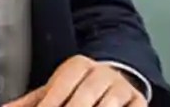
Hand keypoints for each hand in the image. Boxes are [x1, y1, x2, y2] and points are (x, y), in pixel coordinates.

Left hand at [4, 55, 145, 106]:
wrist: (115, 81)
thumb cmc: (78, 90)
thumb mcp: (55, 91)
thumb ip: (30, 103)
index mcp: (78, 66)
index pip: (60, 87)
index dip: (50, 104)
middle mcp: (101, 73)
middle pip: (83, 98)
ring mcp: (121, 87)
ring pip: (108, 105)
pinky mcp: (139, 101)